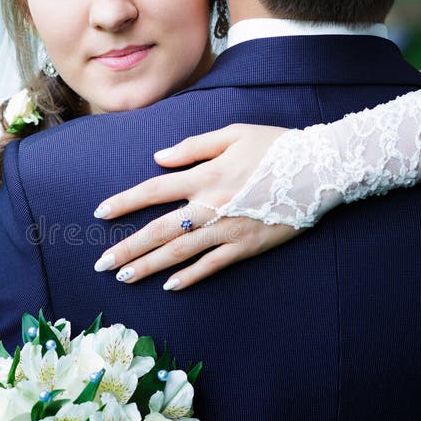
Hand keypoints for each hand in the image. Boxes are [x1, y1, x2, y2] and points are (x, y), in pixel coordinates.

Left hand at [93, 124, 299, 289]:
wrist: (320, 169)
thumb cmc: (275, 146)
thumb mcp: (233, 133)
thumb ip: (193, 147)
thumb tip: (158, 158)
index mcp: (205, 175)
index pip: (154, 190)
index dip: (125, 202)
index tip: (100, 213)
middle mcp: (211, 205)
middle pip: (160, 230)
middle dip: (128, 248)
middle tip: (101, 264)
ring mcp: (229, 229)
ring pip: (181, 252)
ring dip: (150, 266)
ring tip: (124, 277)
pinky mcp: (248, 246)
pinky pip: (213, 265)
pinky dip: (191, 276)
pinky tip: (170, 287)